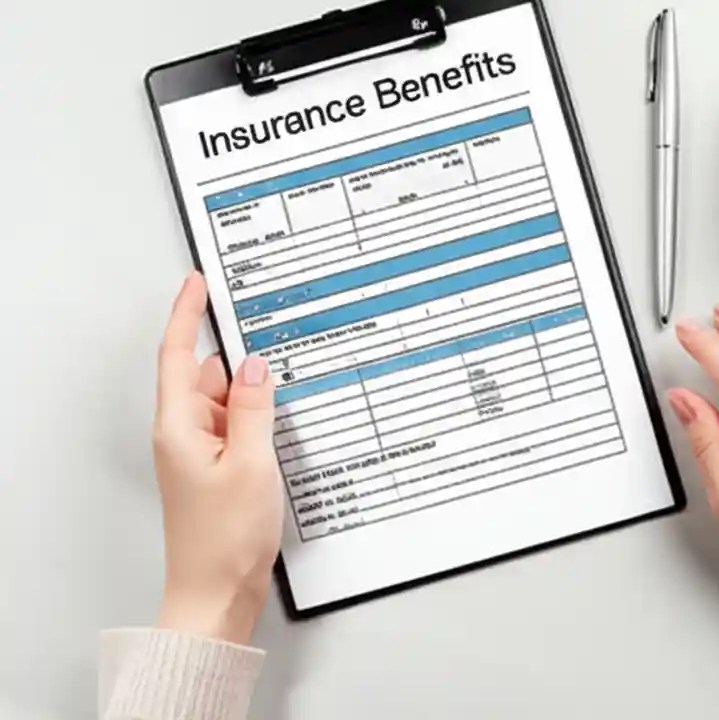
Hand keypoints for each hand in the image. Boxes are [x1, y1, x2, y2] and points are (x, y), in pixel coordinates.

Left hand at [151, 272, 282, 644]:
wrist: (216, 593)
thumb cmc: (225, 539)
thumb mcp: (250, 463)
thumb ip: (252, 407)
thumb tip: (253, 365)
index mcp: (179, 426)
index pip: (179, 355)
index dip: (187, 314)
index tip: (196, 282)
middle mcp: (182, 435)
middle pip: (204, 376)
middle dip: (235, 358)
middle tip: (268, 334)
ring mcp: (198, 453)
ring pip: (224, 403)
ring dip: (250, 394)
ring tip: (284, 392)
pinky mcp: (216, 471)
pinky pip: (234, 428)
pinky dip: (255, 420)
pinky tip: (280, 427)